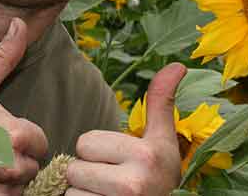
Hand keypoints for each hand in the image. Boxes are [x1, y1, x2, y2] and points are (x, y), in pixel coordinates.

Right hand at [0, 17, 47, 194]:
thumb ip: (5, 55)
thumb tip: (20, 24)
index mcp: (14, 135)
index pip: (40, 141)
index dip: (23, 136)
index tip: (3, 133)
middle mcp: (10, 167)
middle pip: (32, 165)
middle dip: (15, 158)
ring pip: (20, 186)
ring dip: (6, 178)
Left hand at [66, 63, 186, 195]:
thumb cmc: (159, 179)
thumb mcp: (163, 142)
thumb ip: (161, 103)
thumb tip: (178, 64)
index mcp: (145, 156)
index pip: (85, 142)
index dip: (98, 152)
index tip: (120, 163)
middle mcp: (132, 184)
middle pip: (74, 168)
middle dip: (88, 176)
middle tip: (111, 185)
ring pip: (70, 192)